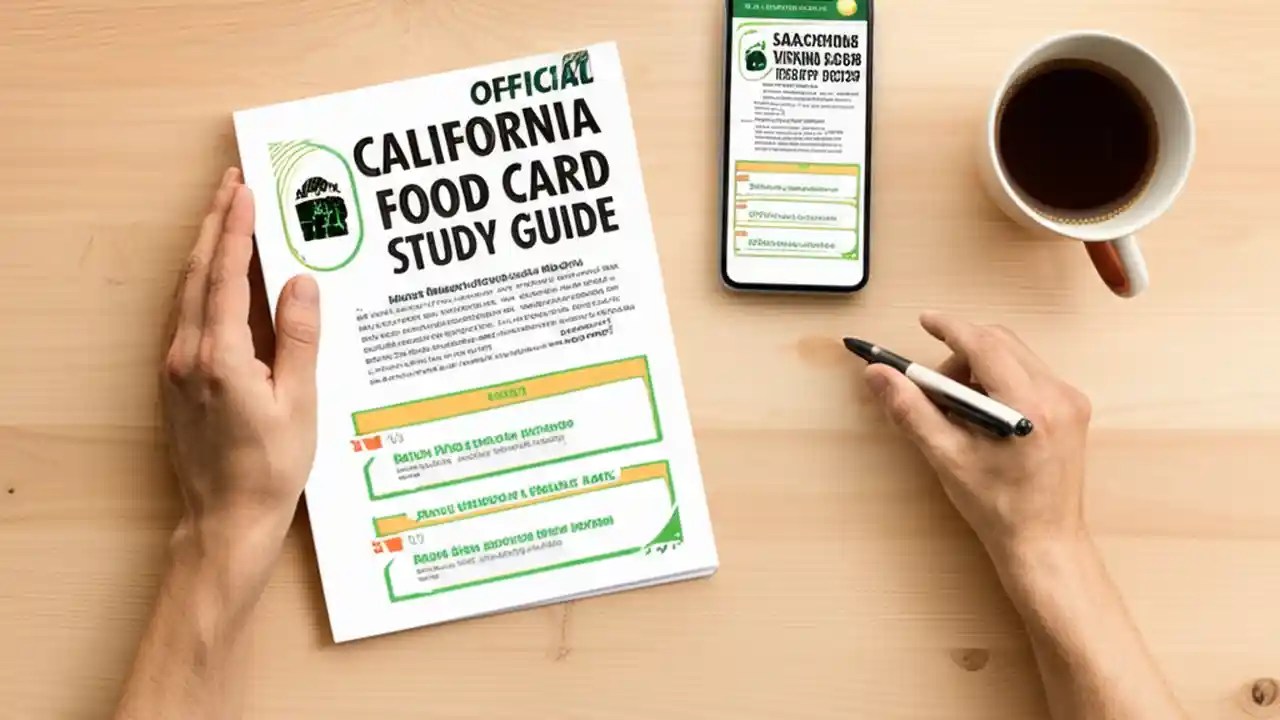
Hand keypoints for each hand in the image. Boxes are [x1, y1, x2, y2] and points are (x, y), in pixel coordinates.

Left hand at [161, 168, 320, 554]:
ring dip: (204, 250)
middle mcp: (187, 355)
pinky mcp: (174, 381)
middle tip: (231, 185)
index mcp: (220, 356)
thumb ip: (298, 339)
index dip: (237, 229)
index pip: (228, 275)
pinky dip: (200, 283)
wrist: (225, 520)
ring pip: (186, 292)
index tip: (246, 191)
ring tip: (223, 217)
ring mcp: (175, 368)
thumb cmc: (269, 469)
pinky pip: (184, 315)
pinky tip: (215, 276)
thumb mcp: (300, 403)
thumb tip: (300, 283)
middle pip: (198, 273)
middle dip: (214, 224)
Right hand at [864, 314, 1091, 557]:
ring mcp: (1070, 400)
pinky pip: (1030, 372)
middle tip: (935, 386)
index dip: (950, 328)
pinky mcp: (1073, 408)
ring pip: (1016, 355)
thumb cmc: (997, 507)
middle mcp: (1057, 394)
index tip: (925, 322)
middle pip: (1001, 342)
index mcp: (1029, 405)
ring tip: (959, 407)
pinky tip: (984, 413)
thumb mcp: (946, 457)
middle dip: (961, 352)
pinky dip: (1000, 379)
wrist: (1044, 541)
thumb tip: (879, 375)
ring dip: (980, 366)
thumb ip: (911, 410)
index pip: (985, 344)